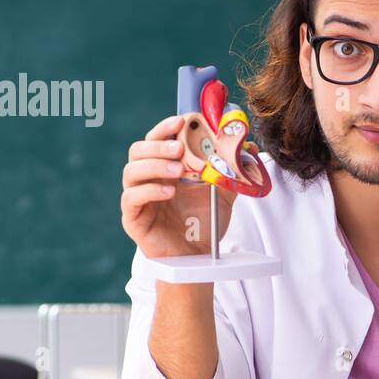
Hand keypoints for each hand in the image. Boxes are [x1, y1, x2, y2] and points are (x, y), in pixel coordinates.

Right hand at [121, 114, 237, 258]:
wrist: (199, 258)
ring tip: (179, 171)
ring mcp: (137, 198)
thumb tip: (247, 146)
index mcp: (164, 168)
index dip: (166, 127)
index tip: (182, 120)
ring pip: (131, 171)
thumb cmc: (205, 224)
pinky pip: (131, 198)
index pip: (157, 139)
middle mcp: (146, 179)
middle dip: (158, 144)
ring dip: (155, 166)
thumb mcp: (223, 193)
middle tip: (179, 147)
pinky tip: (169, 191)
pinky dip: (149, 191)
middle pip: (138, 150)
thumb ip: (231, 169)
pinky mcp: (133, 218)